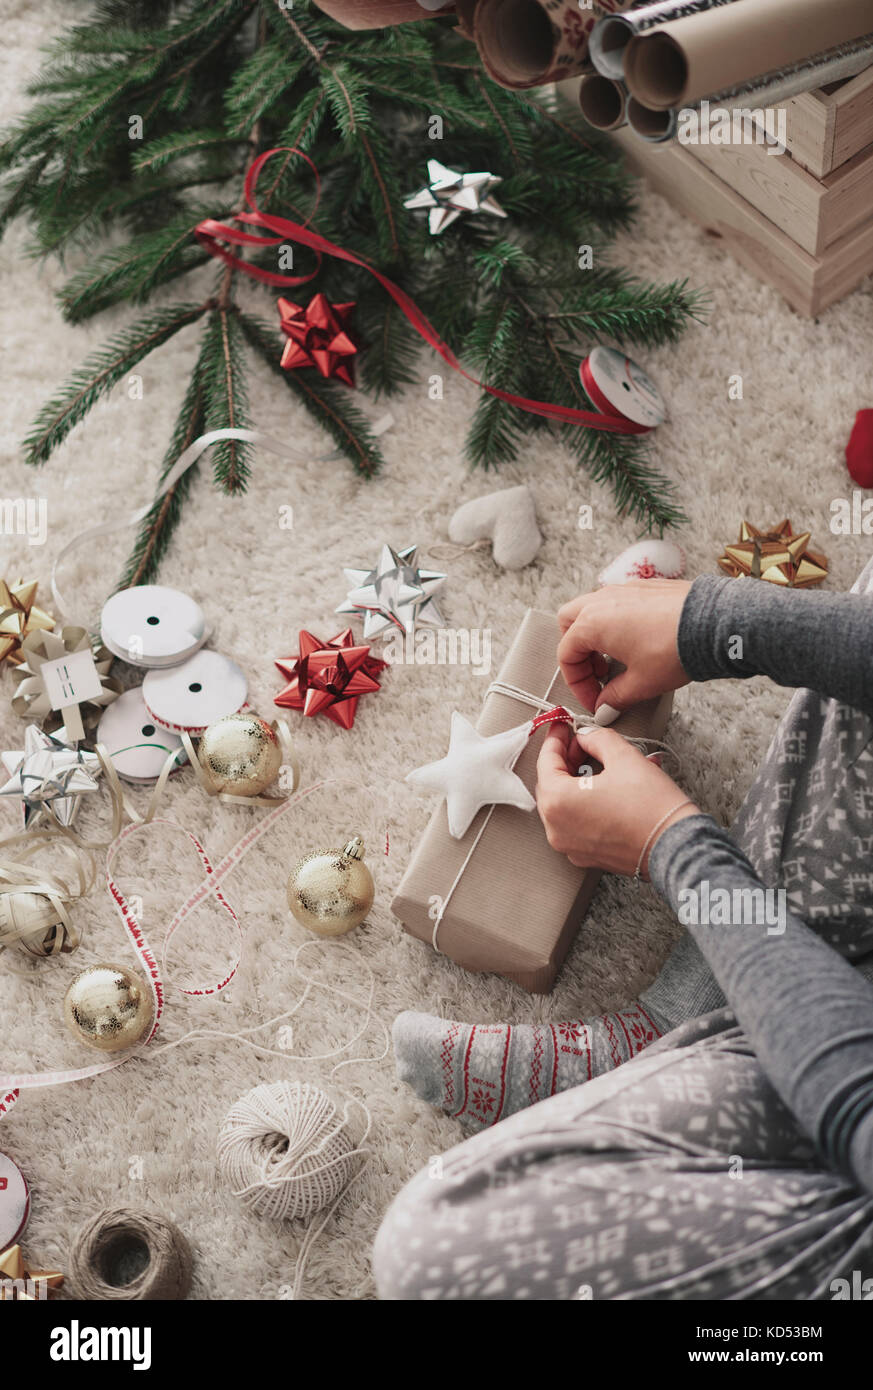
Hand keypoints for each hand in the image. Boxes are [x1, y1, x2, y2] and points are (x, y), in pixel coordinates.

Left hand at [535, 723, 697, 877]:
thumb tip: (586, 737)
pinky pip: (578, 822)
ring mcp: (570, 845)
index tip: (562, 726)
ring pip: (565, 804)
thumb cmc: (651, 808)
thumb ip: (597, 739)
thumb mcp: (623, 757)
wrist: (677, 848)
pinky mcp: (587, 855)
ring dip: (578, 780)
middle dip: (566, 759)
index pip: (546, 761)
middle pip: (552, 784)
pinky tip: (608, 786)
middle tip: (582, 743)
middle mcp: (557, 828)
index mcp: (558, 802)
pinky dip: (587, 802)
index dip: (555, 739)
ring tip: (601, 762)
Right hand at [557, 580, 691, 721]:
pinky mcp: (644, 586)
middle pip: (569, 623)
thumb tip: (605, 708)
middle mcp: (601, 601)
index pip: (567, 655)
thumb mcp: (641, 683)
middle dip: (577, 651)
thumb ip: (616, 697)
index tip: (595, 699)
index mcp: (591, 624)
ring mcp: (623, 589)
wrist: (713, 623)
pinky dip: (616, 621)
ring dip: (595, 635)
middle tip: (597, 673)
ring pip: (591, 608)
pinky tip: (636, 640)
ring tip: (615, 657)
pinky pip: (617, 601)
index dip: (577, 683)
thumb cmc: (675, 648)